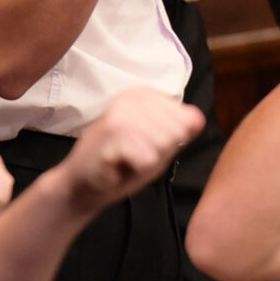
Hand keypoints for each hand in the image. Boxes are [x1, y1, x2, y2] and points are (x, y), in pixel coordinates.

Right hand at [52, 88, 203, 217]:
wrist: (82, 185)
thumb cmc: (124, 163)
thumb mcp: (160, 143)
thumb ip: (181, 129)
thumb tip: (197, 119)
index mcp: (146, 94)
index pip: (190, 120)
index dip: (170, 142)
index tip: (144, 145)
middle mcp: (133, 96)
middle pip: (178, 132)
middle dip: (159, 152)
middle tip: (133, 154)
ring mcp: (121, 112)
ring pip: (165, 144)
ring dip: (147, 161)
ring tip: (126, 158)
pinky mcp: (112, 132)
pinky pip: (148, 159)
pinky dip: (136, 168)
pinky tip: (117, 164)